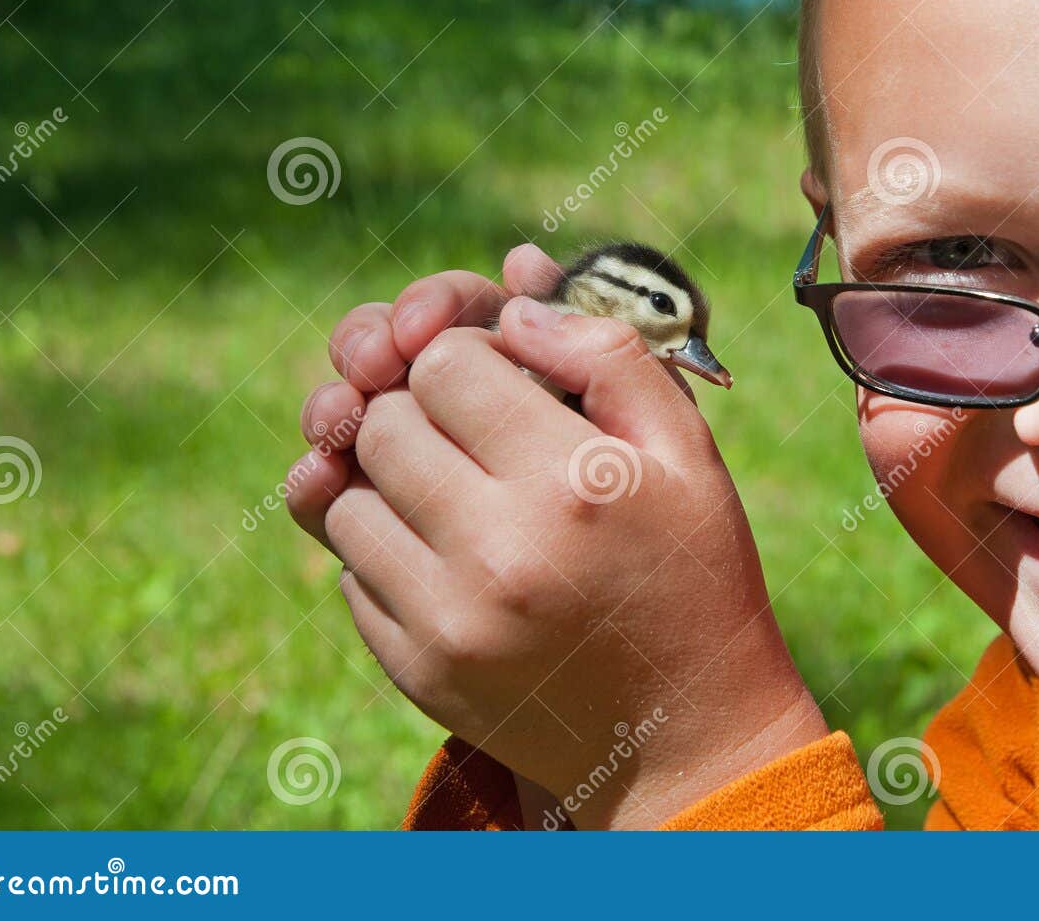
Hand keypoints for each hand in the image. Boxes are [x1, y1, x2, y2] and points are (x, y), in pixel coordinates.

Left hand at [287, 273, 824, 827]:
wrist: (686, 735)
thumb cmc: (694, 576)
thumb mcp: (688, 453)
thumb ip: (609, 356)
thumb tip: (512, 303)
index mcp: (569, 481)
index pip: (444, 362)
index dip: (464, 353)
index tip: (495, 379)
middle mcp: (496, 550)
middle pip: (381, 422)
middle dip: (415, 406)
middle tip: (469, 431)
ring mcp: (446, 619)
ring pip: (345, 496)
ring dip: (388, 478)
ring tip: (453, 490)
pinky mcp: (416, 669)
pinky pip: (349, 572)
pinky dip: (383, 549)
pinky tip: (449, 556)